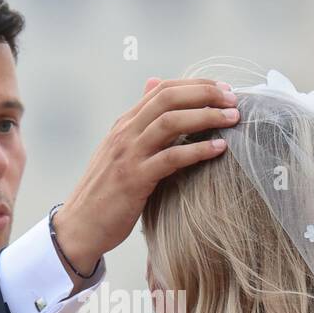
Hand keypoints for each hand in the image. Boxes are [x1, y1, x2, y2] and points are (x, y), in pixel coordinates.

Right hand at [50, 76, 237, 275]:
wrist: (79, 227)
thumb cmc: (107, 192)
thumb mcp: (121, 153)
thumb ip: (141, 126)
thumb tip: (155, 90)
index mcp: (124, 124)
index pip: (162, 90)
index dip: (196, 85)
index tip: (223, 90)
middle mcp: (125, 133)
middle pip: (168, 98)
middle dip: (205, 94)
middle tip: (233, 101)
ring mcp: (128, 155)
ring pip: (171, 122)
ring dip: (206, 117)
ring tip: (232, 120)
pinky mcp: (134, 180)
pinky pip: (171, 158)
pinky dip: (198, 150)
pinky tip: (218, 150)